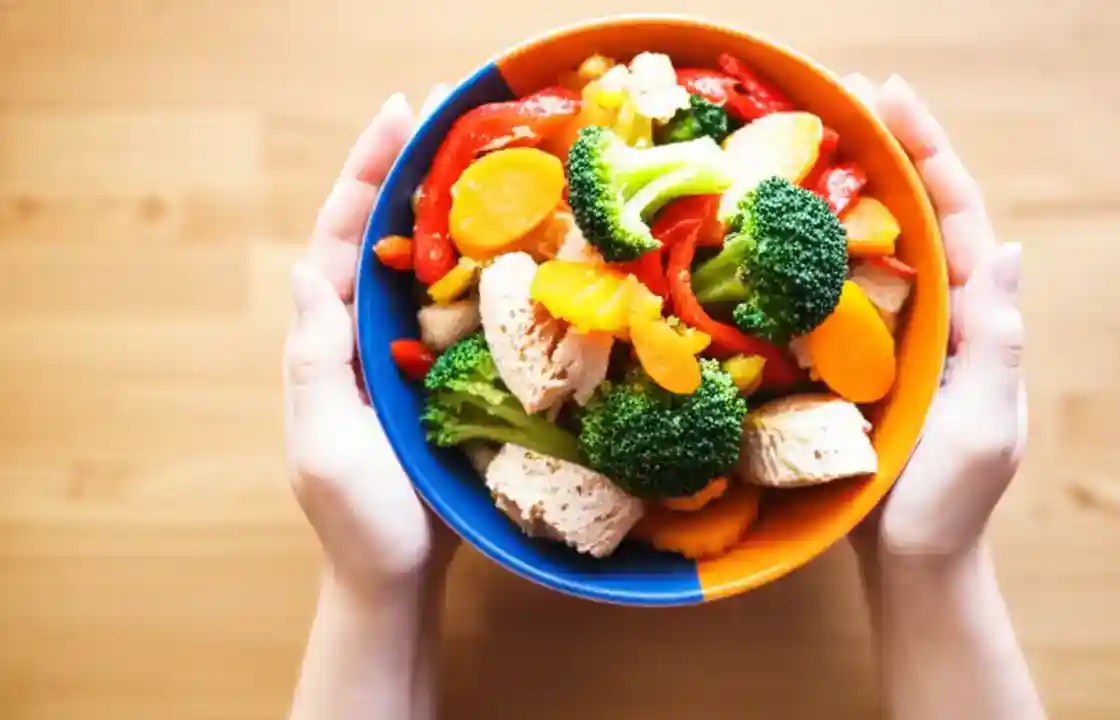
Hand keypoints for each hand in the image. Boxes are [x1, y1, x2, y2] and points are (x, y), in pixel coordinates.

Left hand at [283, 90, 457, 592]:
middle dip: (411, 167)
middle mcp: (365, 333)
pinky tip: (521, 236)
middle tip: (453, 108)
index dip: (366, 173)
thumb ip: (314, 361)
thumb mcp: (323, 444)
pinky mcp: (446, 375)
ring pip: (425, 262)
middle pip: (384, 233)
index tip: (400, 116)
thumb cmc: (359, 520)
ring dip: (451, 204)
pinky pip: (463, 306)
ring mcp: (407, 352)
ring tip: (490, 151)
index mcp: (328, 340)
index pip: (341, 238)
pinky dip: (485, 263)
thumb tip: (309, 268)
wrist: (398, 579)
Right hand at [848, 75, 1025, 563]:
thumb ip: (995, 342)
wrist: (908, 564)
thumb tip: (1008, 250)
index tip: (887, 97)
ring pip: (874, 248)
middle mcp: (938, 316)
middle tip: (841, 96)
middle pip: (916, 217)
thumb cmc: (949, 503)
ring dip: (848, 190)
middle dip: (887, 151)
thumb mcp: (986, 424)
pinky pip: (838, 292)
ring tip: (809, 138)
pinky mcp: (857, 362)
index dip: (927, 154)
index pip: (956, 219)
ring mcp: (897, 337)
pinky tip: (781, 226)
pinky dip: (816, 251)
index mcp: (975, 321)